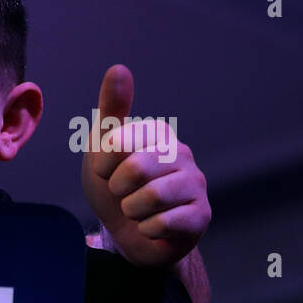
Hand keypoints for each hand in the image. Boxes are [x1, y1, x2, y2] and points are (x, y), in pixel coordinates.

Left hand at [81, 64, 210, 268]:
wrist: (128, 235)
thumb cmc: (116, 188)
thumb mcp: (102, 149)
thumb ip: (111, 110)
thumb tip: (119, 68)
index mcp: (158, 134)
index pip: (119, 142)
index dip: (103, 165)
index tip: (107, 172)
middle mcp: (182, 154)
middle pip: (137, 168)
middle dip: (118, 189)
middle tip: (123, 194)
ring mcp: (196, 184)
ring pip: (152, 197)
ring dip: (132, 210)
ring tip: (137, 210)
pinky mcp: (201, 216)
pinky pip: (164, 223)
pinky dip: (147, 229)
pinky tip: (152, 226)